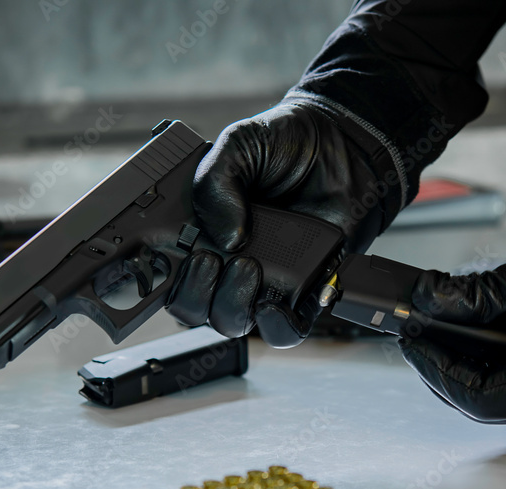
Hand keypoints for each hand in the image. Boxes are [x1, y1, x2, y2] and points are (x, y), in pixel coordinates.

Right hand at [168, 102, 391, 345]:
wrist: (341, 143)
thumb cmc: (286, 144)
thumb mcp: (237, 145)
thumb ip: (215, 183)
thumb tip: (224, 237)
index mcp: (200, 232)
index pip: (168, 274)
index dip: (164, 278)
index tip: (173, 260)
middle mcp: (227, 262)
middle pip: (196, 308)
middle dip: (197, 292)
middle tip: (210, 258)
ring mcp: (264, 279)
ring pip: (234, 321)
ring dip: (233, 304)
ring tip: (248, 265)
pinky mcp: (303, 289)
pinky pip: (286, 329)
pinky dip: (278, 327)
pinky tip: (275, 305)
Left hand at [399, 213, 505, 422]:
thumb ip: (484, 292)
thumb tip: (430, 297)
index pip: (482, 399)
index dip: (438, 372)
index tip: (411, 341)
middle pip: (483, 395)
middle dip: (443, 365)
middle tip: (413, 331)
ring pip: (494, 381)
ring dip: (461, 355)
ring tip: (432, 322)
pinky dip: (484, 345)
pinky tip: (465, 319)